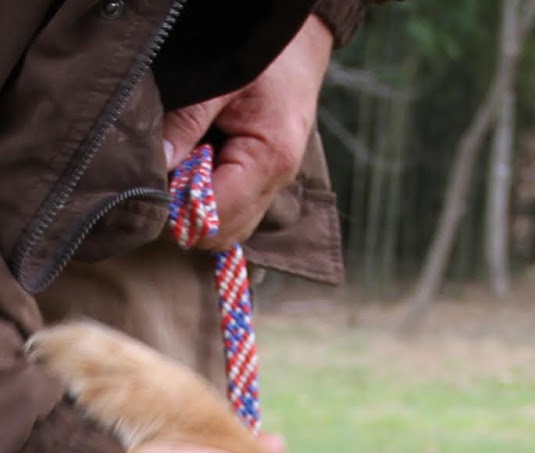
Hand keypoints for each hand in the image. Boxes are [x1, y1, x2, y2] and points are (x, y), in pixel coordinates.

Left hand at [161, 16, 334, 247]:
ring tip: (171, 183)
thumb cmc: (264, 58)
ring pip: (230, 230)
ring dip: (196, 216)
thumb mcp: (219, 81)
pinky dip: (209, 208)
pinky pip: (236, 215)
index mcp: (268, 161)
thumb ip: (188, 122)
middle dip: (185, 219)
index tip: (147, 195)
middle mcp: (276, 184)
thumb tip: (157, 162)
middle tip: (152, 190)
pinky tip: (190, 181)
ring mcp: (273, 188)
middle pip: (223, 232)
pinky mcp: (265, 184)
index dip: (178, 211)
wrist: (299, 50)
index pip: (217, 212)